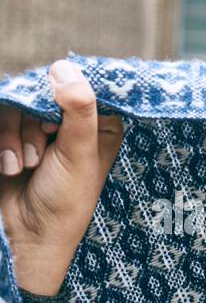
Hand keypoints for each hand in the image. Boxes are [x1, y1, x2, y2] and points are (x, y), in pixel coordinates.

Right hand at [0, 59, 124, 302]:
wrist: (31, 234)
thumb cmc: (65, 200)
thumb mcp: (78, 154)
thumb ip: (78, 111)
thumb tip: (64, 68)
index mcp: (99, 124)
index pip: (84, 85)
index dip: (66, 93)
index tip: (58, 119)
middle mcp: (70, 123)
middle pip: (42, 91)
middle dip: (34, 122)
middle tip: (41, 153)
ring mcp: (39, 129)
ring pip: (17, 104)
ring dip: (16, 135)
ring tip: (24, 166)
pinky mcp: (12, 138)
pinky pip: (1, 118)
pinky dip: (2, 142)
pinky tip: (10, 168)